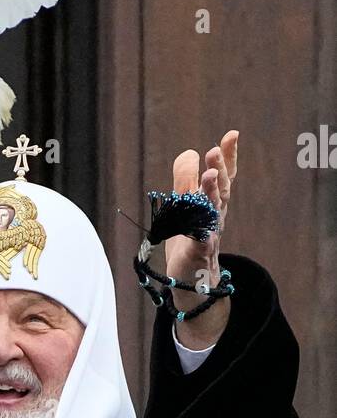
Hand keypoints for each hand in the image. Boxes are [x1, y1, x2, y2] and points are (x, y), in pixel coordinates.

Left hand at [164, 130, 238, 348]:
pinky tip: (203, 225)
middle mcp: (215, 218)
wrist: (192, 282)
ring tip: (210, 176)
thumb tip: (190, 152)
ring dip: (212, 194)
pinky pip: (202, 243)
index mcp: (212, 204)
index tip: (232, 135)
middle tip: (214, 152)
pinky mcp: (198, 256)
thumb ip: (185, 181)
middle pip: (221, 191)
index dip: (228, 157)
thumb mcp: (185, 207)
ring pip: (212, 213)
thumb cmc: (189, 242)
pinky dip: (203, 234)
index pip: (224, 177)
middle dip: (219, 170)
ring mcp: (208, 236)